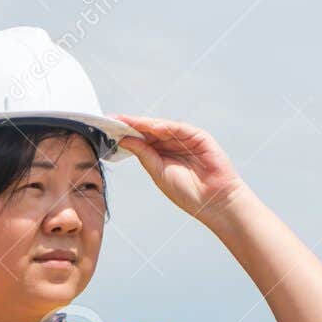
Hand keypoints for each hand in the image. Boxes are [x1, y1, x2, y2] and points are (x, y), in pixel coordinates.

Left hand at [113, 115, 248, 221]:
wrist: (213, 202)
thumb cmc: (187, 193)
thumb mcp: (158, 172)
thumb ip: (144, 154)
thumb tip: (125, 139)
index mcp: (161, 154)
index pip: (141, 139)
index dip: (126, 133)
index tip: (108, 127)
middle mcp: (172, 144)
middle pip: (149, 130)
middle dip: (131, 124)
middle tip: (112, 119)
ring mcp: (185, 139)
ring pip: (162, 127)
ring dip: (144, 123)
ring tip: (127, 121)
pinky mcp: (199, 137)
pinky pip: (180, 129)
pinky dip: (166, 127)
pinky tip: (152, 127)